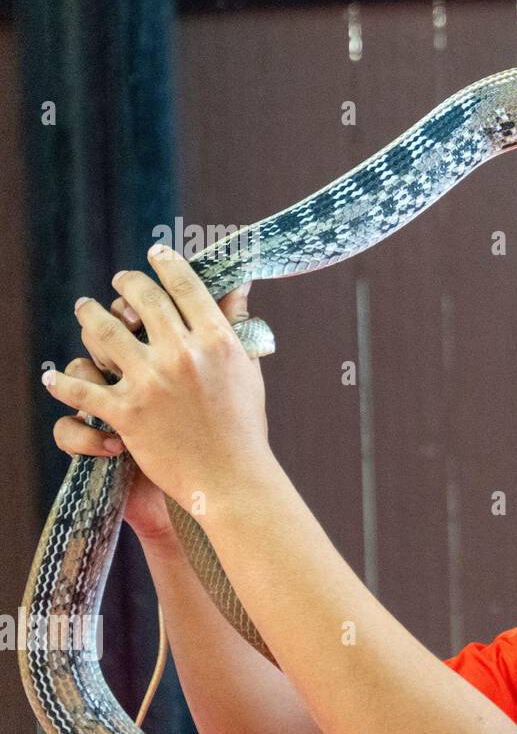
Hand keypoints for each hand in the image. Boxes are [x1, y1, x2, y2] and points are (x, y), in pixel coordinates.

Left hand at [42, 244, 271, 511]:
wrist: (232, 478)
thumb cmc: (245, 426)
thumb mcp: (248, 369)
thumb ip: (237, 325)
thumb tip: (241, 285)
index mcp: (216, 340)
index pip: (184, 285)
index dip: (166, 263)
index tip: (156, 254)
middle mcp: (181, 354)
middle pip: (142, 298)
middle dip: (127, 284)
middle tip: (120, 283)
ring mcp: (150, 383)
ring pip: (103, 332)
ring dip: (89, 316)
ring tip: (84, 310)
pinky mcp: (126, 413)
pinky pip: (80, 389)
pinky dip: (61, 383)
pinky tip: (52, 377)